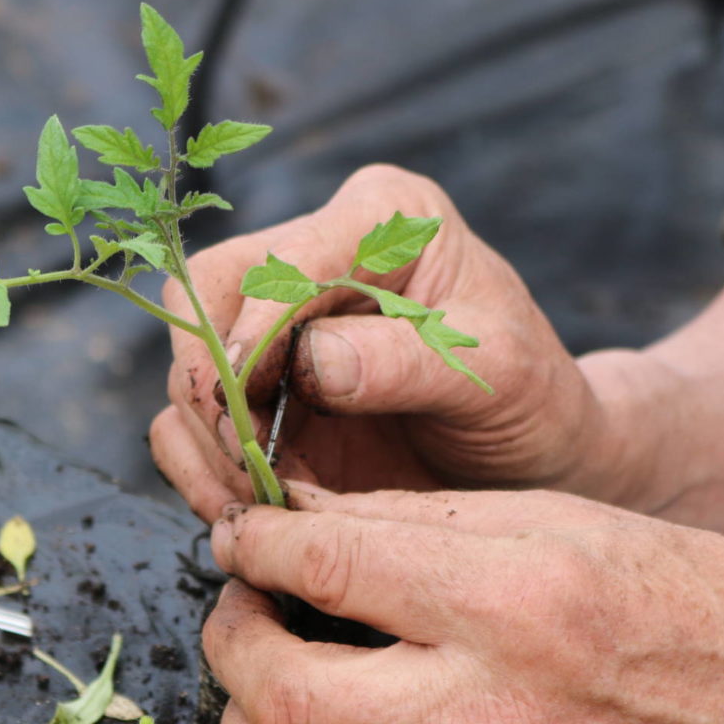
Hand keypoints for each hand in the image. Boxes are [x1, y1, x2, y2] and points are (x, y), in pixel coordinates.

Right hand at [151, 165, 612, 521]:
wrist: (533, 460)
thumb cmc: (530, 400)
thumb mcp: (498, 374)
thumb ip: (409, 361)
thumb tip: (311, 362)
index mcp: (381, 218)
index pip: (282, 257)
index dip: (252, 328)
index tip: (244, 402)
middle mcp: (316, 256)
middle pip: (207, 296)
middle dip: (212, 385)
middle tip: (246, 460)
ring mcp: (279, 326)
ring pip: (190, 363)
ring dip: (207, 438)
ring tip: (253, 498)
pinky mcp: (260, 390)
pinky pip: (194, 420)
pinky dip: (205, 467)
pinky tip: (248, 504)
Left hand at [202, 483, 723, 723]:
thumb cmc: (681, 598)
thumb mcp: (559, 515)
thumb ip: (415, 516)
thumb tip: (291, 511)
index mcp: (516, 600)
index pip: (330, 565)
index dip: (256, 542)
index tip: (242, 535)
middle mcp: (492, 710)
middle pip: (286, 695)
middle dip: (230, 640)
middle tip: (241, 605)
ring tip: (260, 682)